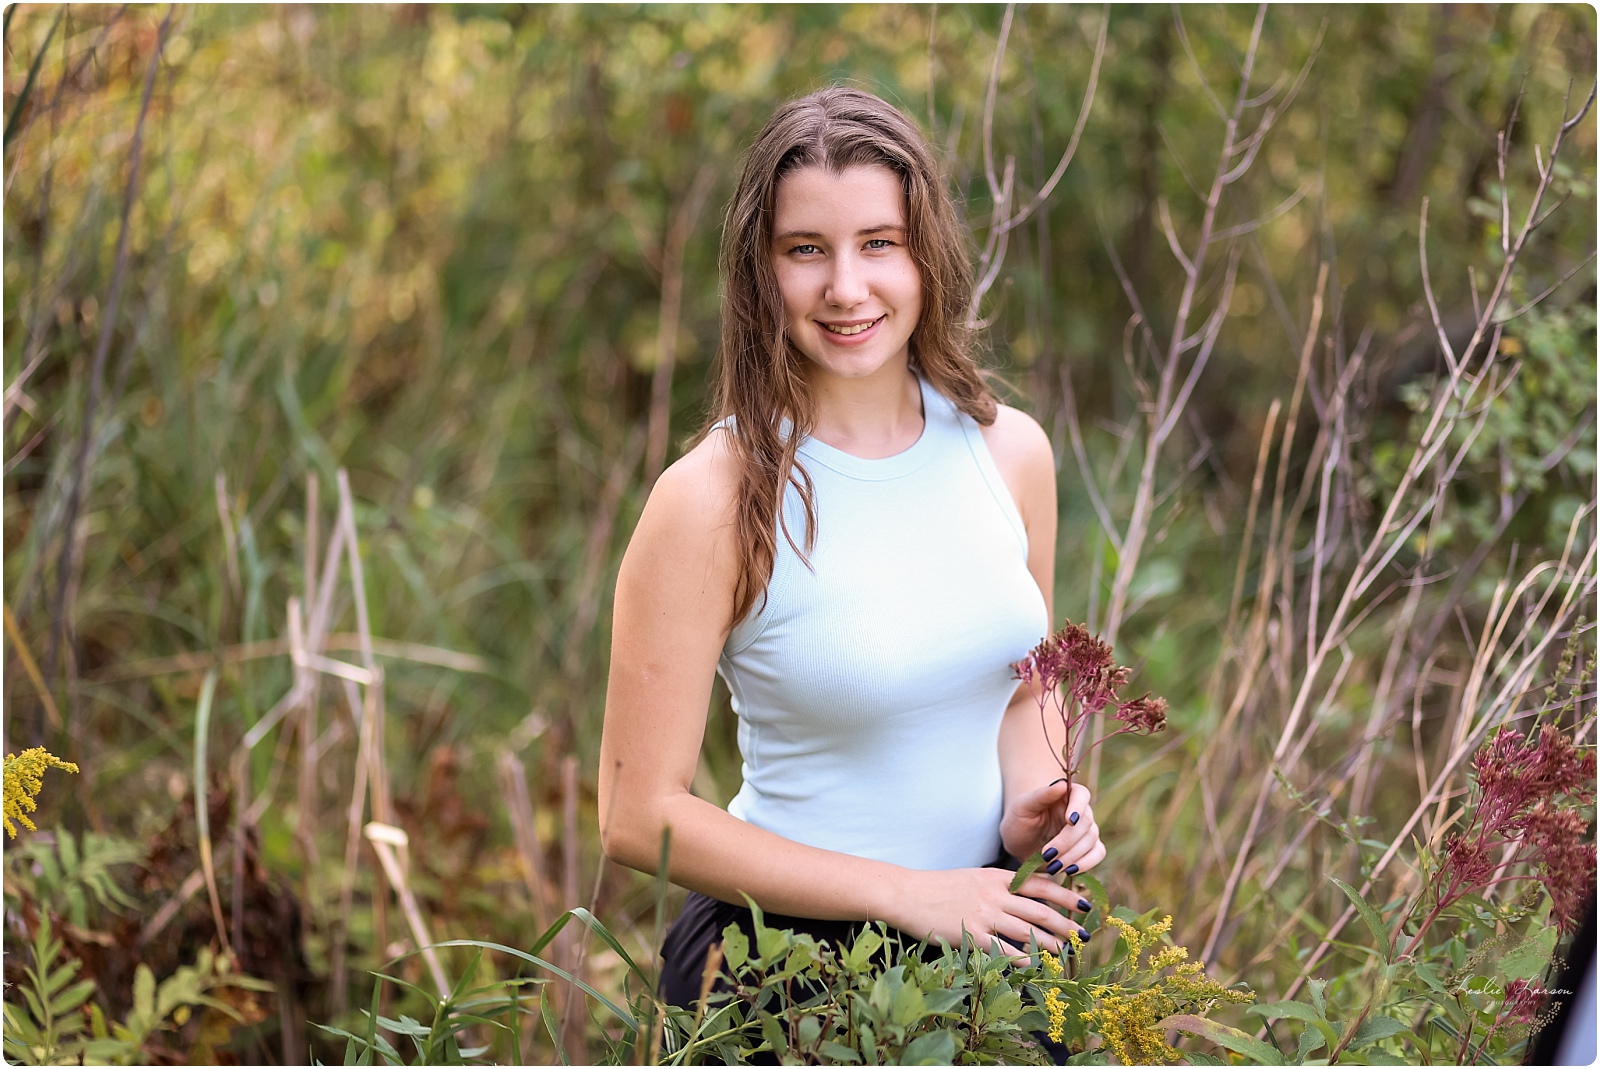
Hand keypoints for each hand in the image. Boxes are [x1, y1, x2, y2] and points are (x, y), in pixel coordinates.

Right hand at [882, 866, 1092, 959]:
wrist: (908, 893)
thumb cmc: (939, 887)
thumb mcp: (974, 877)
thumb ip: (999, 885)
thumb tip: (1026, 892)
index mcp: (996, 878)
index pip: (1040, 884)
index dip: (1065, 895)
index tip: (1084, 903)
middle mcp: (994, 895)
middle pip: (1040, 910)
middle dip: (1066, 923)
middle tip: (1085, 935)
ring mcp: (983, 915)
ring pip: (1027, 931)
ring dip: (1050, 943)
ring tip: (1067, 952)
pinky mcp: (971, 934)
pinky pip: (1002, 949)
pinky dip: (1020, 957)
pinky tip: (1033, 964)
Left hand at [999, 780, 1105, 876]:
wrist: (1019, 843)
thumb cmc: (1020, 819)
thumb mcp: (1023, 806)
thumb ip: (1042, 795)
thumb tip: (1062, 785)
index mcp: (1066, 794)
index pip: (1080, 795)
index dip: (1078, 806)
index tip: (1069, 820)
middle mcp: (1081, 810)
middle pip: (1085, 822)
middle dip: (1066, 841)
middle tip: (1047, 854)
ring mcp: (1087, 829)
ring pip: (1091, 840)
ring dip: (1073, 856)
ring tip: (1052, 865)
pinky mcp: (1090, 847)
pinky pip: (1097, 854)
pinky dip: (1086, 864)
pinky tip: (1069, 870)